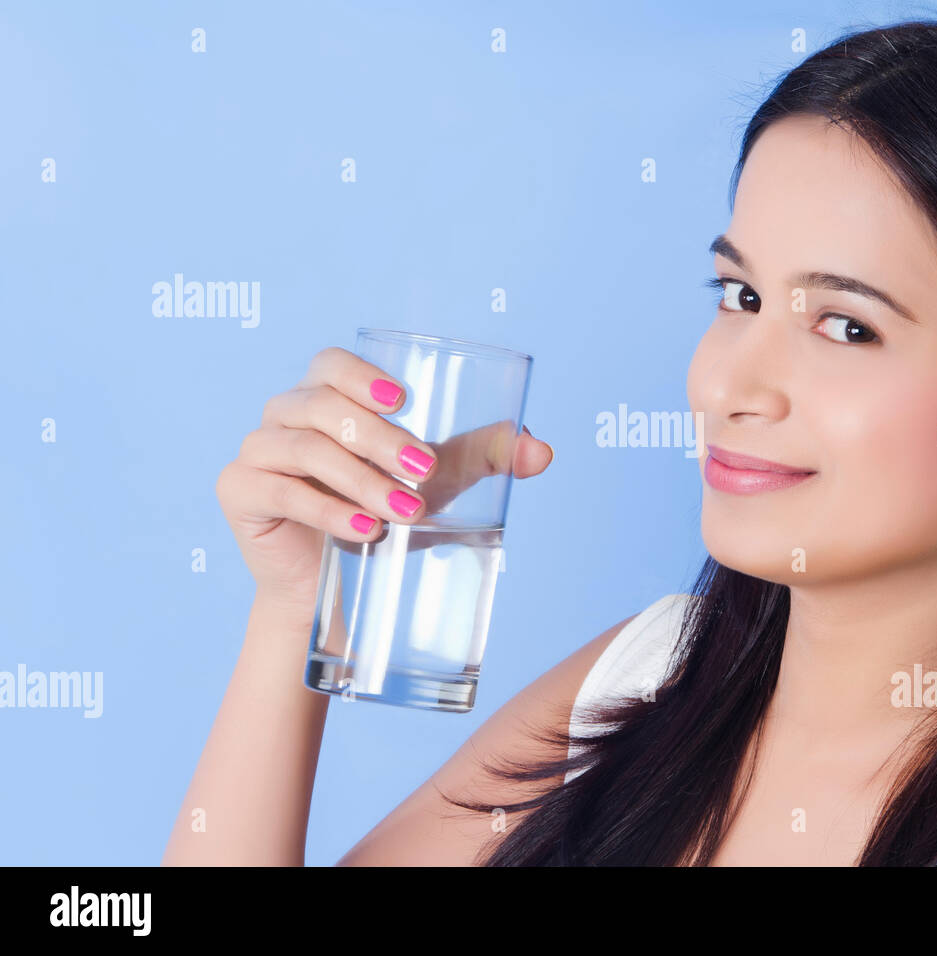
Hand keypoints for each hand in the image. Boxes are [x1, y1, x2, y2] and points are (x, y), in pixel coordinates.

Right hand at [215, 346, 551, 608]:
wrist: (332, 587)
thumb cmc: (382, 514)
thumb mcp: (436, 481)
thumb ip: (483, 458)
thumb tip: (543, 451)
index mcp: (324, 397)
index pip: (331, 363)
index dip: (362, 374)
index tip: (405, 402)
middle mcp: (283, 415)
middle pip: (323, 405)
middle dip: (379, 439)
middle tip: (424, 471)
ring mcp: (256, 451)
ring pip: (305, 447)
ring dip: (360, 479)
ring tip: (405, 511)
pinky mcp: (239, 492)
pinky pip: (281, 492)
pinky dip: (327, 510)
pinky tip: (364, 531)